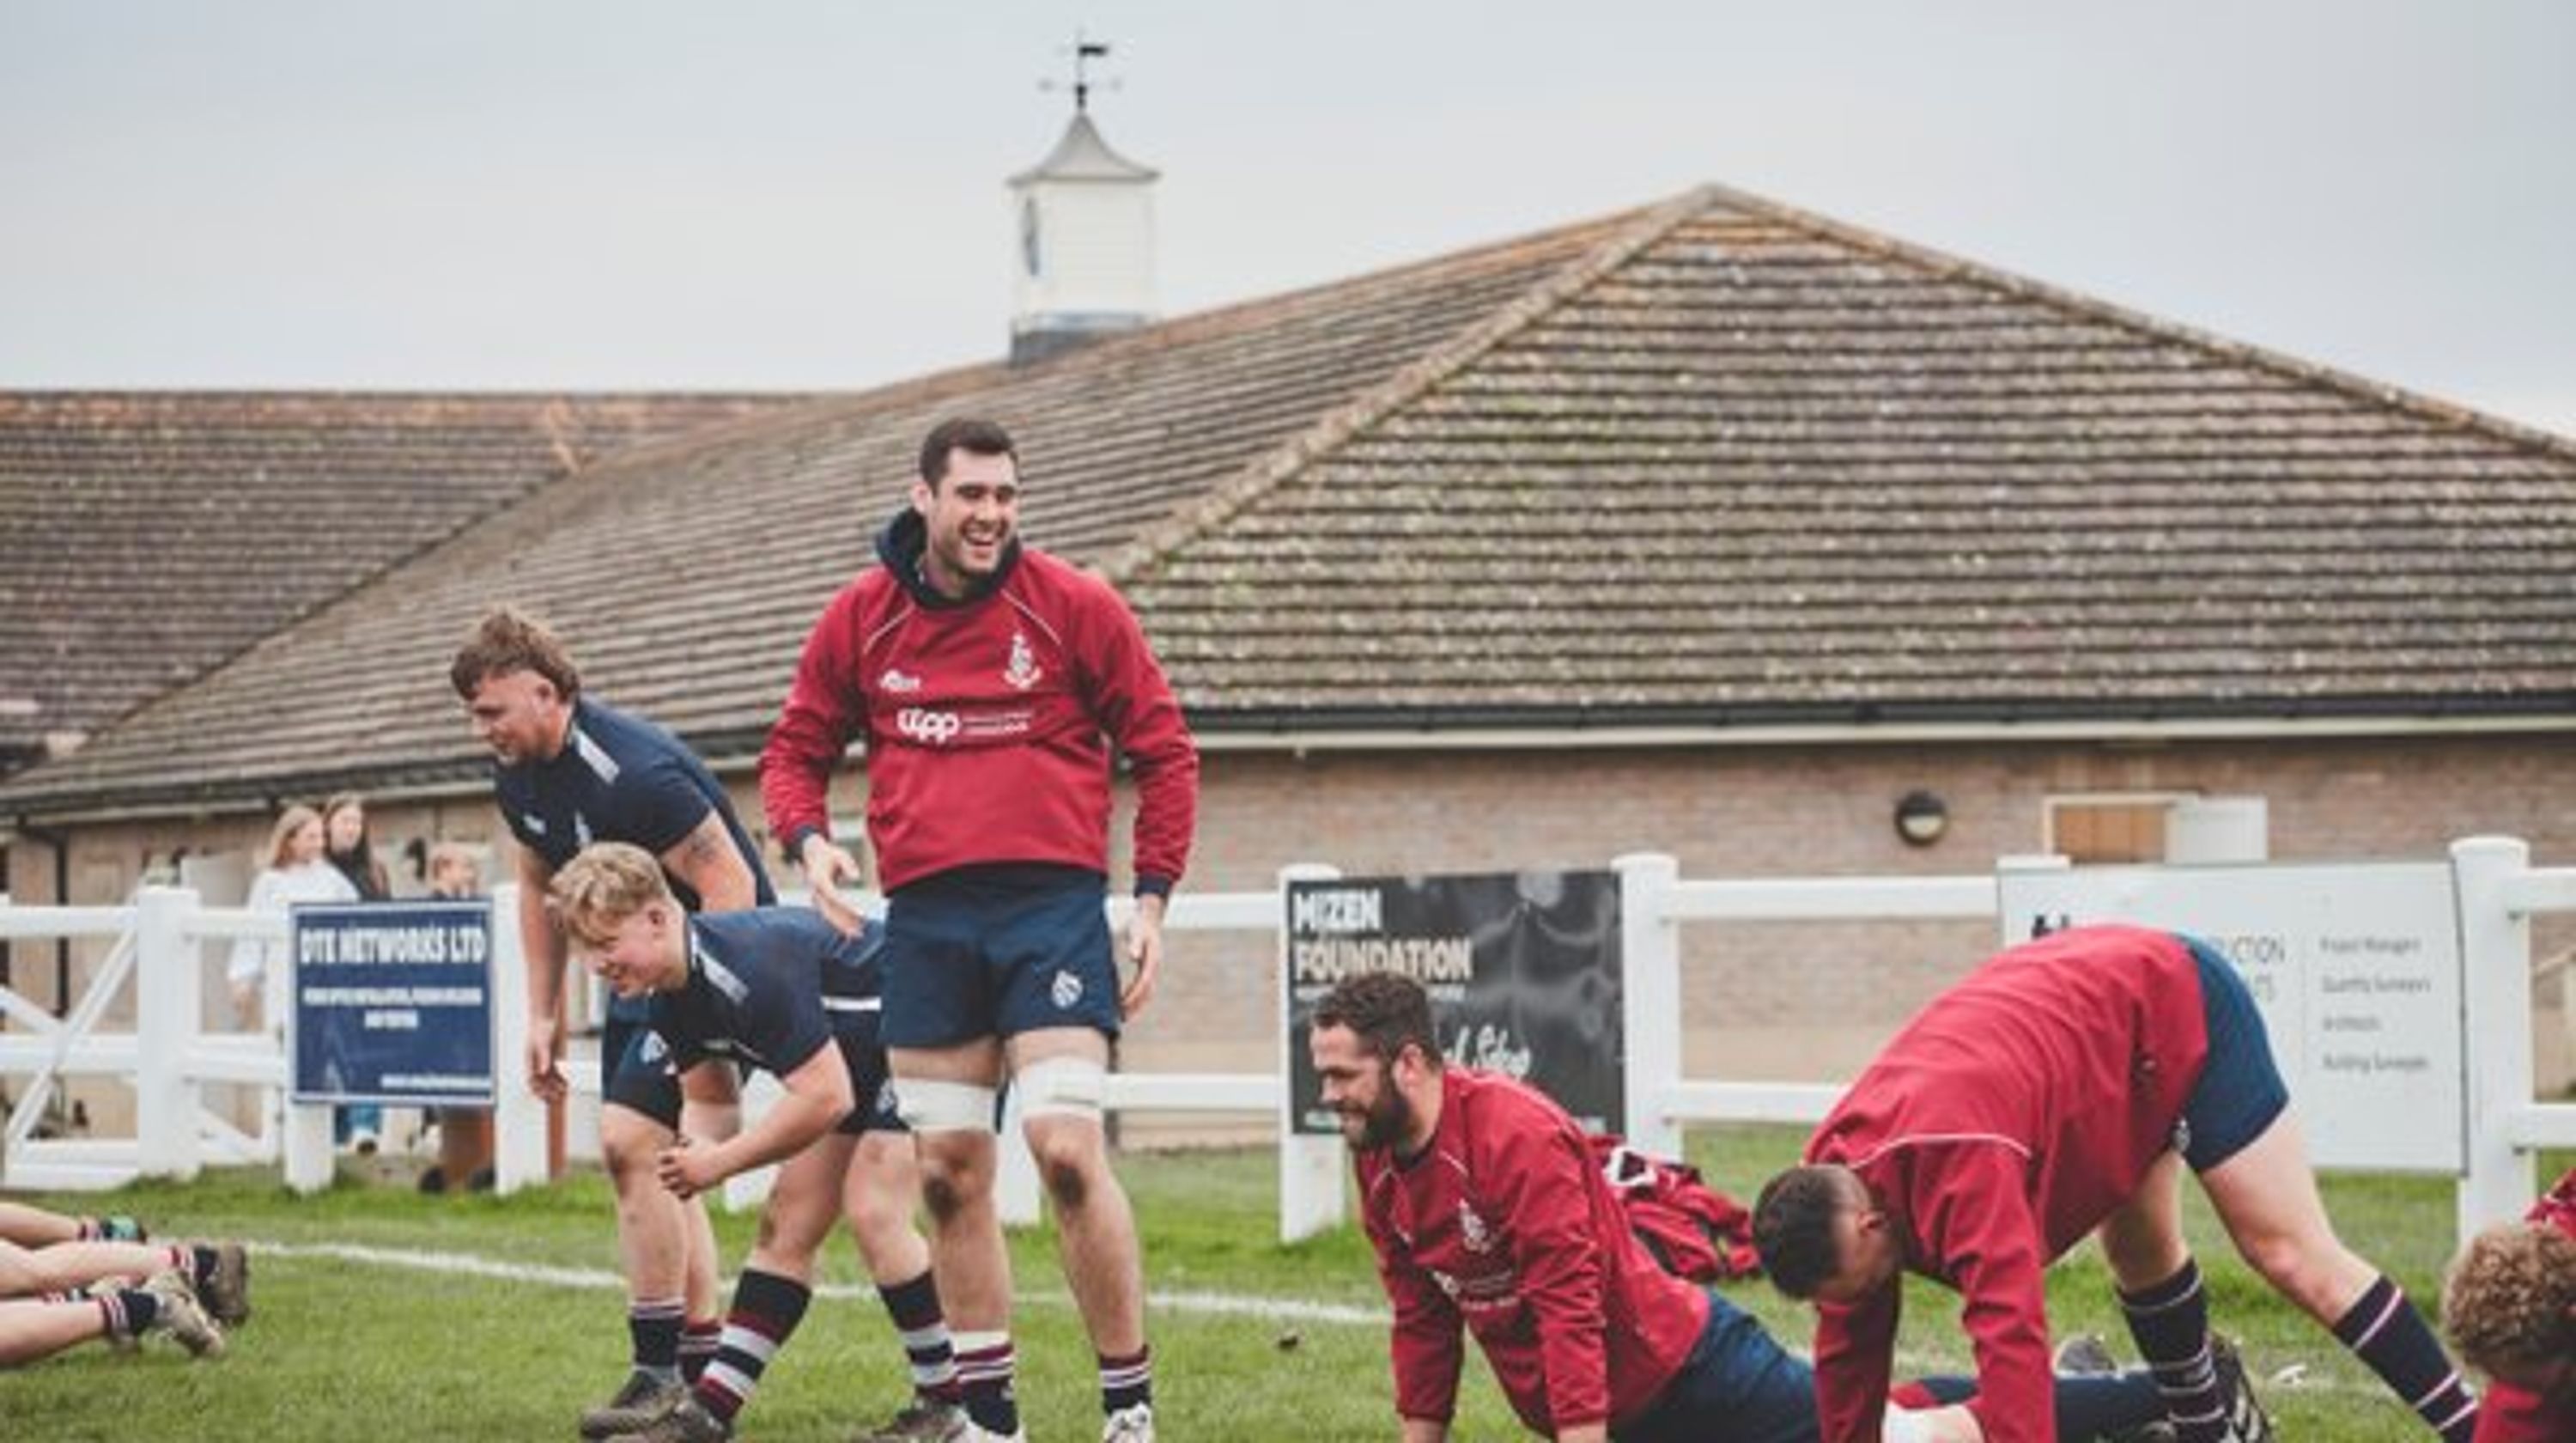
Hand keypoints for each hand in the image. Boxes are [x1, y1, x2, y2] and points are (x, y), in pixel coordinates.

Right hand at [524, 1019, 566, 1103]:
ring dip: (554, 1087)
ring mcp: (543, 1061)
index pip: (531, 1080)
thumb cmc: (542, 1029)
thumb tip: (543, 1072)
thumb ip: (544, 1057)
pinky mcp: (551, 1058)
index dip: (536, 1090)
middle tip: (555, 1099)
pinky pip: (554, 1072)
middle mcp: (535, 1063)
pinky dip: (559, 1079)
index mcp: (529, 1060)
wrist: (545, 1018)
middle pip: (539, 1082)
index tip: (544, 1098)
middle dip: (546, 1092)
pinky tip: (566, 1085)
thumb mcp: (544, 1043)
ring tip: (563, 1094)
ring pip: (547, 1079)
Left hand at [654, 1135, 723, 1199]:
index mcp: (680, 1155)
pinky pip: (680, 1195)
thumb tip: (680, 1140)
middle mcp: (680, 1168)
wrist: (724, 1161)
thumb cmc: (714, 1149)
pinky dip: (680, 1193)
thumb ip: (689, 1140)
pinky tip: (686, 1189)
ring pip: (667, 1186)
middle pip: (661, 1173)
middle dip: (663, 1173)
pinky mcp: (694, 1188)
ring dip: (670, 1185)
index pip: (661, 1158)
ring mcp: (686, 1178)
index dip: (663, 1159)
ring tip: (677, 1183)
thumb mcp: (700, 1141)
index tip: (668, 1160)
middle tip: (668, 1174)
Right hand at [800, 834, 866, 936]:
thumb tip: (856, 876)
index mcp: (819, 880)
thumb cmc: (827, 852)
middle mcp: (815, 891)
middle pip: (830, 911)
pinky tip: (851, 929)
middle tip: (860, 932)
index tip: (860, 913)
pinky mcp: (818, 900)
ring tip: (858, 934)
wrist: (810, 852)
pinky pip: (829, 914)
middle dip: (845, 922)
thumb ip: (848, 864)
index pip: (835, 897)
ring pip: (829, 915)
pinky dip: (839, 922)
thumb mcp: (840, 854)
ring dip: (842, 926)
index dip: (847, 907)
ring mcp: (815, 897)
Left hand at [1120, 893, 1165, 1019]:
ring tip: (1123, 1017)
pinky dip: (1136, 997)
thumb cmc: (1141, 923)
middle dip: (1136, 1007)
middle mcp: (1154, 967)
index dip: (1133, 995)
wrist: (1149, 916)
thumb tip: (1133, 957)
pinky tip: (1124, 1003)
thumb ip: (1135, 943)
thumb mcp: (1137, 930)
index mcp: (1152, 960)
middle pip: (1147, 992)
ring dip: (1137, 1005)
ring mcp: (1152, 968)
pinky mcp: (1147, 968)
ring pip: (1146, 992)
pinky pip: (1143, 987)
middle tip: (1122, 1019)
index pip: (1143, 983)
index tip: (1122, 1005)